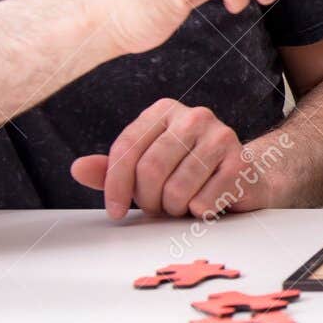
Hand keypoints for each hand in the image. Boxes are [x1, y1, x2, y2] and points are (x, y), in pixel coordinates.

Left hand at [70, 98, 273, 219]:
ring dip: (174, 209)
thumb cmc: (189, 174)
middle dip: (149, 200)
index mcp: (165, 111)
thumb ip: (114, 169)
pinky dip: (199, 212)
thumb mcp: (147, 170)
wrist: (246, 178)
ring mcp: (221, 136)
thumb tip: (77, 168)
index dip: (115, 185)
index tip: (115, 211)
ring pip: (176, 188)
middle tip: (158, 208)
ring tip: (182, 205)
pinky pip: (203, 200)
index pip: (127, 147)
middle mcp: (194, 116)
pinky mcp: (240, 162)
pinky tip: (206, 204)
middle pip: (150, 169)